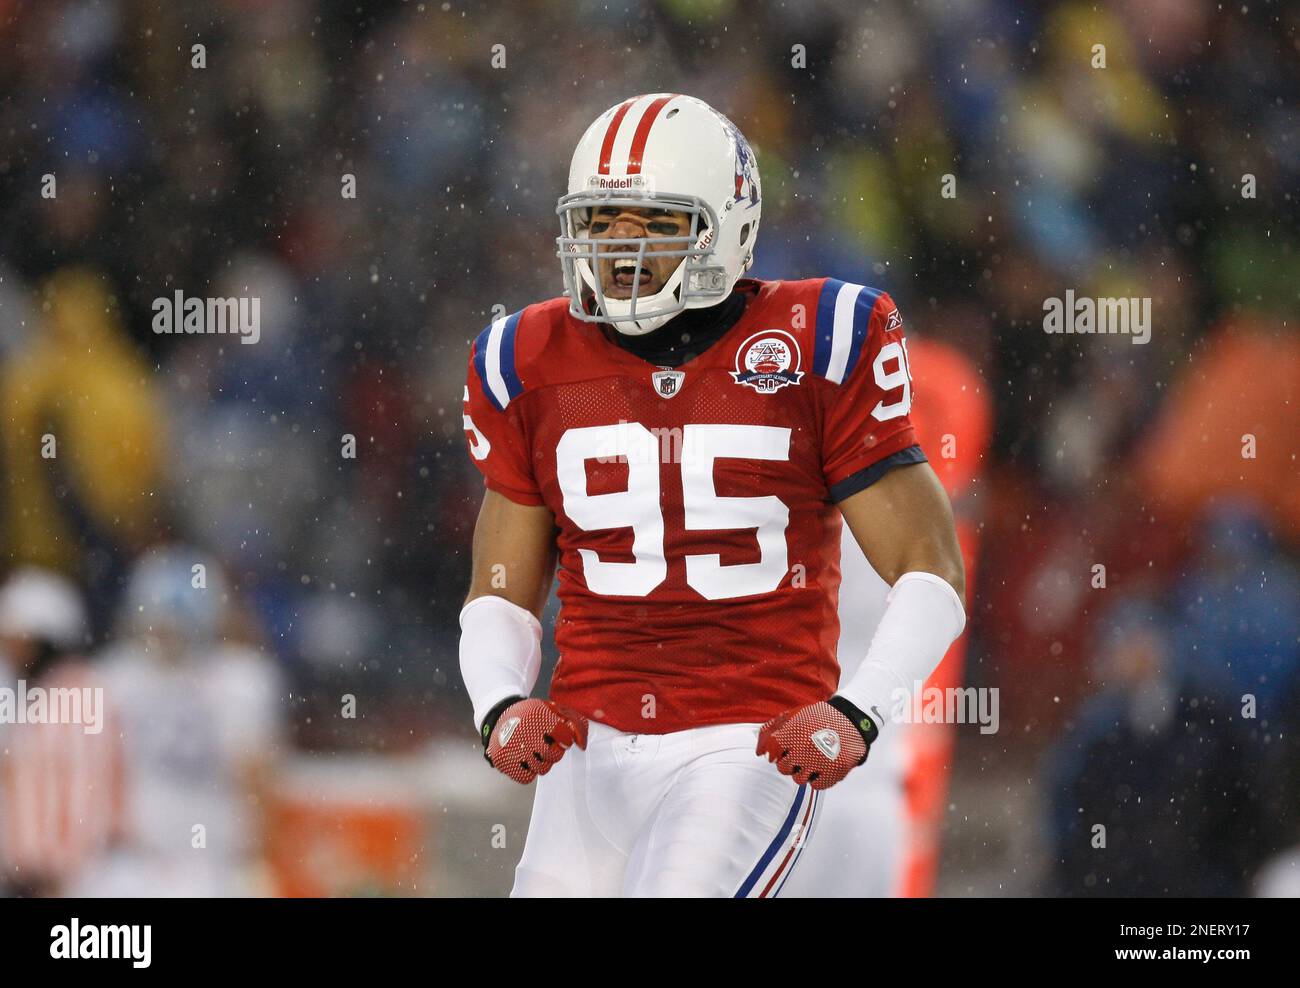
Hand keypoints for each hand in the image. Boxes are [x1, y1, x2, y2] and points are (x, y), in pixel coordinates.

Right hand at [481, 697, 588, 783]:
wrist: (499, 714)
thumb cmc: (532, 715)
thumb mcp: (552, 709)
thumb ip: (573, 722)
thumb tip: (582, 745)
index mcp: (539, 717)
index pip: (565, 737)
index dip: (565, 739)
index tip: (561, 737)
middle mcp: (525, 733)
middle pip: (554, 755)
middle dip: (554, 752)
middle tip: (546, 744)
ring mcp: (513, 749)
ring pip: (541, 768)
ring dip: (542, 762)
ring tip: (534, 750)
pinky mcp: (503, 761)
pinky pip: (526, 777)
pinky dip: (528, 771)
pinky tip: (525, 759)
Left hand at [756, 696, 877, 789]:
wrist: (852, 718)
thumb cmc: (818, 717)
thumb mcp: (794, 715)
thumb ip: (772, 730)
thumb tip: (760, 753)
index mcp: (792, 733)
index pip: (772, 753)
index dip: (778, 752)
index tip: (786, 748)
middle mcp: (804, 748)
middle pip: (783, 769)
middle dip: (789, 763)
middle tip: (801, 754)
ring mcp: (819, 761)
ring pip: (799, 779)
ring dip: (803, 771)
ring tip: (813, 759)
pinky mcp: (834, 771)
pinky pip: (816, 785)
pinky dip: (818, 778)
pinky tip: (822, 767)